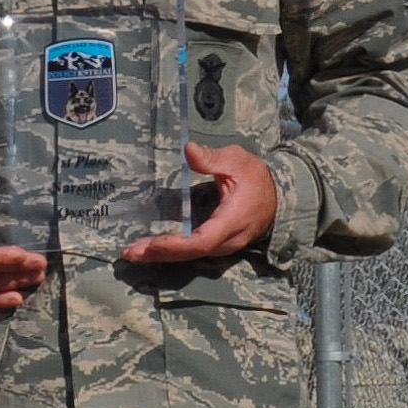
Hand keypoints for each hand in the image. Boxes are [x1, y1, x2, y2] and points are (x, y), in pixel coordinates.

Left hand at [121, 141, 278, 265]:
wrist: (277, 197)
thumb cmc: (256, 177)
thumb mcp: (237, 160)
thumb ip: (213, 158)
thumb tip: (189, 150)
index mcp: (233, 220)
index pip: (204, 240)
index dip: (178, 244)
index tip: (155, 243)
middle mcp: (228, 240)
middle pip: (191, 254)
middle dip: (160, 254)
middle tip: (129, 253)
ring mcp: (223, 246)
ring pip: (189, 257)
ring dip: (160, 256)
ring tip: (131, 253)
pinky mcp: (216, 245)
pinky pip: (191, 252)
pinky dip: (170, 252)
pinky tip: (149, 249)